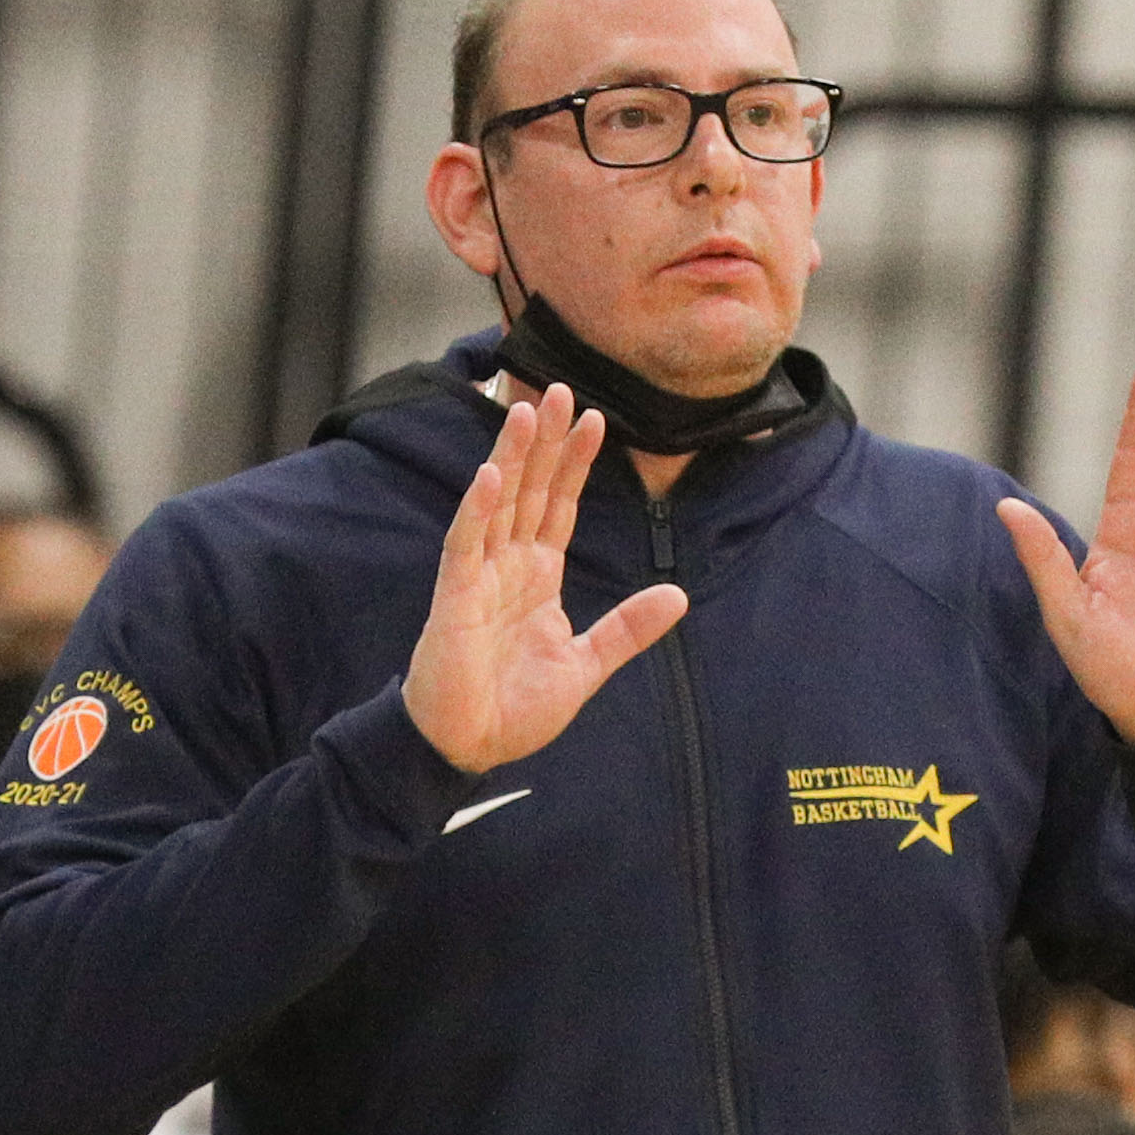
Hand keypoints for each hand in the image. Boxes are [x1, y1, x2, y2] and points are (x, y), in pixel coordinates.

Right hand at [402, 384, 689, 774]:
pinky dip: (477, 509)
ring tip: (527, 410)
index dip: (576, 463)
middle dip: (545, 441)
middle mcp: (508, 566)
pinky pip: (465, 543)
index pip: (561, 506)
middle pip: (530, 490)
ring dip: (512, 457)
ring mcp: (479, 576)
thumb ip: (628, 628)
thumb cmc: (516, 708)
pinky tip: (490, 475)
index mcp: (539, 577)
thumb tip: (679, 595)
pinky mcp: (455, 596)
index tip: (596, 419)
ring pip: (497, 502)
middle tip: (560, 388)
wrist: (470, 746)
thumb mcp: (587, 665)